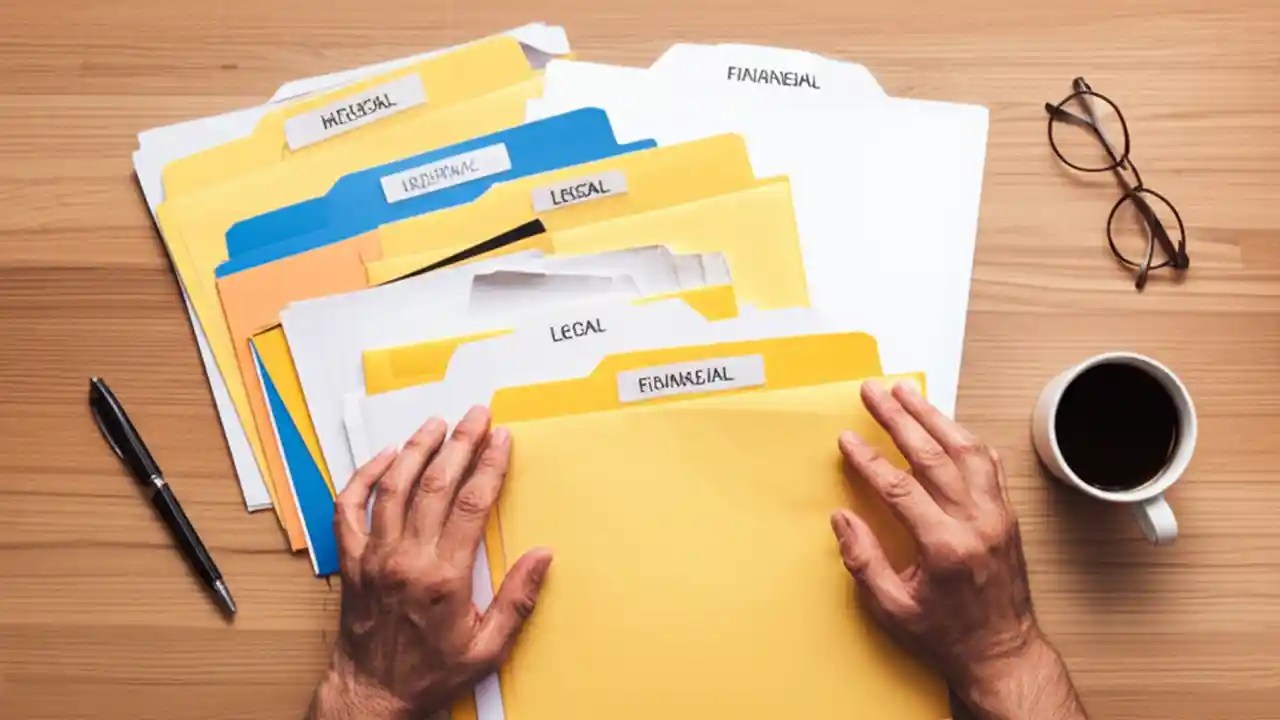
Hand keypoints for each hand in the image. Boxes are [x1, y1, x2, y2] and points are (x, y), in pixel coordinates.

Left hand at [309, 407, 552, 719]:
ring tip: (436, 423)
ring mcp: (374, 556)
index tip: (502, 439)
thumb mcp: (488, 648)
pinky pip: (350, 509)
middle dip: (460, 443)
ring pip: (394, 487)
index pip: (470, 504)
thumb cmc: (431, 674)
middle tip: (476, 415)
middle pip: (435, 484)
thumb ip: (518, 599)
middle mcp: (406, 558)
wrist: (373, 695)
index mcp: (443, 577)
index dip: (489, 466)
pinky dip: (365, 478)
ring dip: (416, 449)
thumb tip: (543, 556)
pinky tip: (384, 458)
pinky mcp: (352, 562)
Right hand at [832, 380, 1085, 719]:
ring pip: (967, 451)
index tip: (847, 440)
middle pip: (934, 455)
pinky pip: (990, 465)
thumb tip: (842, 520)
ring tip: (908, 393)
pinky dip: (967, 440)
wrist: (1003, 654)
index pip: (900, 487)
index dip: (869, 460)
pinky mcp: (1007, 517)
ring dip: (935, 418)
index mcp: (945, 547)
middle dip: (900, 418)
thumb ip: (864, 562)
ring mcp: (997, 517)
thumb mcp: (893, 610)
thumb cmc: (947, 638)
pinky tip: (949, 427)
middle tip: (874, 392)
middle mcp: (976, 524)